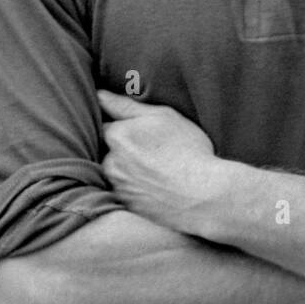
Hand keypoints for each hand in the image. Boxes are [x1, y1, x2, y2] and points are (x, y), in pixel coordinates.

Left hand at [98, 91, 216, 229]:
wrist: (204, 195)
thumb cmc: (187, 150)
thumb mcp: (163, 116)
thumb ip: (127, 105)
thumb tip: (100, 95)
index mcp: (117, 136)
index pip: (106, 125)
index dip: (123, 126)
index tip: (139, 131)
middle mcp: (111, 163)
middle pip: (110, 151)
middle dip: (125, 149)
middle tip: (154, 152)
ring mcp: (119, 187)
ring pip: (118, 173)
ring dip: (131, 170)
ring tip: (159, 170)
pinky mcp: (128, 207)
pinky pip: (128, 193)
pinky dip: (138, 189)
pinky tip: (159, 187)